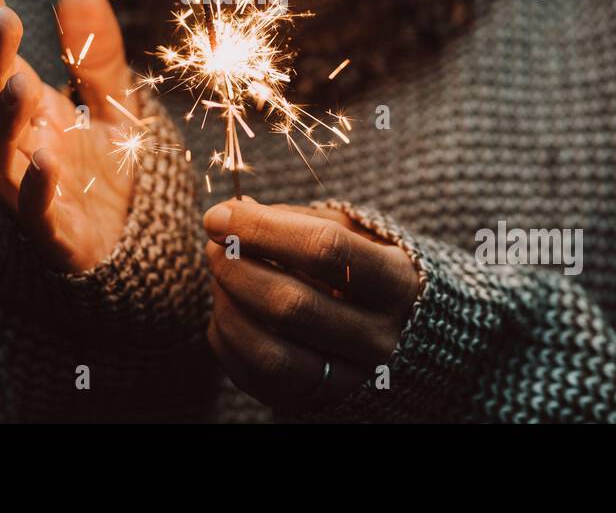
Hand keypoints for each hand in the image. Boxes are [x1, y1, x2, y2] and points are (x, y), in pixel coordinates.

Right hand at [0, 0, 141, 272]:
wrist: (125, 242)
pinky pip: (34, 212)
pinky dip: (36, 186)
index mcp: (27, 115)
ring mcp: (26, 192)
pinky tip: (47, 158)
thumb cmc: (105, 168)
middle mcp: (15, 150)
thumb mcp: (113, 102)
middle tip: (3, 20)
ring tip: (21, 83)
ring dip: (2, 120)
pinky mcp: (52, 234)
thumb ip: (96, 55)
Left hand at [202, 198, 420, 406]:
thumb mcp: (352, 232)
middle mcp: (379, 339)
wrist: (401, 331)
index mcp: (396, 283)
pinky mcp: (315, 400)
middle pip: (291, 305)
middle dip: (237, 269)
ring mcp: (349, 378)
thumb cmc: (363, 267)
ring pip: (269, 353)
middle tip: (215, 246)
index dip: (262, 228)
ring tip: (219, 277)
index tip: (220, 215)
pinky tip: (229, 307)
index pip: (325, 250)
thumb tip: (235, 214)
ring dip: (227, 307)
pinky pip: (254, 377)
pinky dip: (228, 338)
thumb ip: (297, 220)